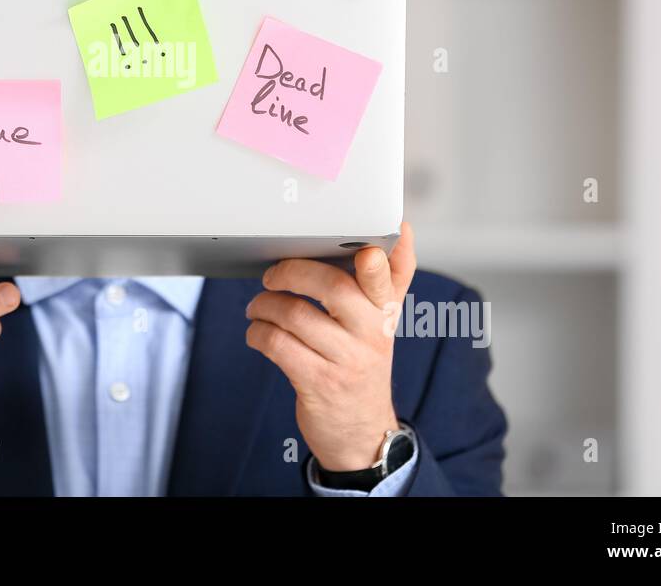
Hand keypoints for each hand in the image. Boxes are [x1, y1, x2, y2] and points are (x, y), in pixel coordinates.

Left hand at [246, 222, 416, 471]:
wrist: (360, 430)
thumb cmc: (362, 360)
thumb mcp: (382, 322)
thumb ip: (388, 278)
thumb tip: (403, 229)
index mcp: (386, 312)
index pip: (390, 279)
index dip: (379, 263)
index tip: (367, 251)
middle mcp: (372, 334)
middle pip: (335, 287)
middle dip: (293, 272)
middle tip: (271, 275)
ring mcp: (346, 360)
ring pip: (297, 314)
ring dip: (265, 305)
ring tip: (257, 306)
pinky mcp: (319, 383)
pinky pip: (279, 345)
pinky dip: (259, 333)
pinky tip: (257, 331)